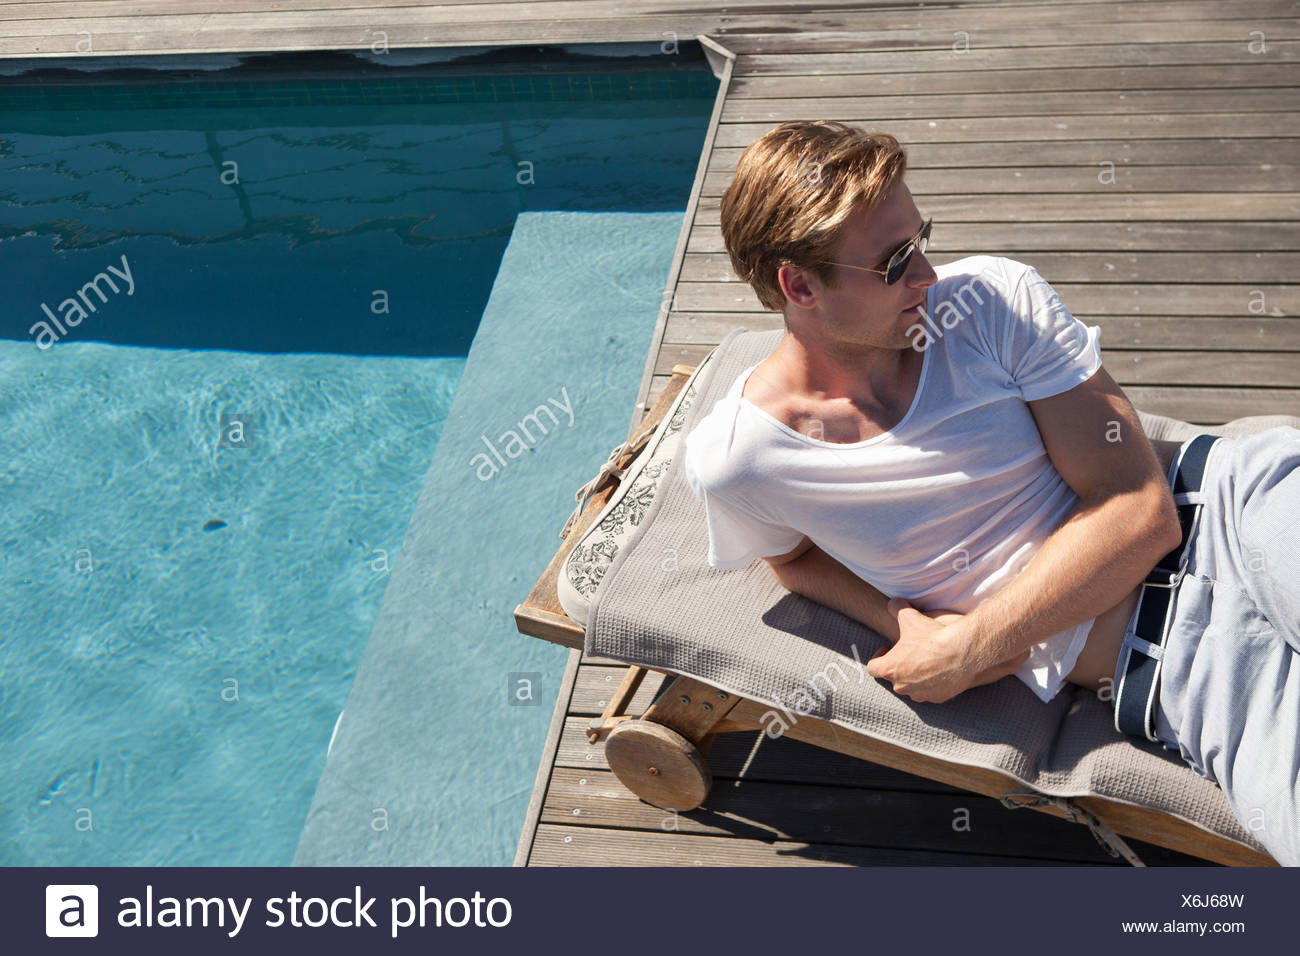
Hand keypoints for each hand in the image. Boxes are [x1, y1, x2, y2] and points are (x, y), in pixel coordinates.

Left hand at [865, 598, 1030, 703]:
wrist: (963, 653)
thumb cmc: (933, 636)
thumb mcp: (910, 617)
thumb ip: (897, 608)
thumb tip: (893, 603)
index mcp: (890, 668)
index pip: (872, 668)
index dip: (878, 657)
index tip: (887, 648)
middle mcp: (902, 685)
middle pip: (893, 678)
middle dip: (899, 665)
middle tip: (909, 652)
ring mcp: (920, 694)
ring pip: (910, 687)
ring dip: (914, 676)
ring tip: (925, 661)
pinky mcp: (937, 698)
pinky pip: (929, 693)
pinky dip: (932, 684)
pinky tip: (940, 670)